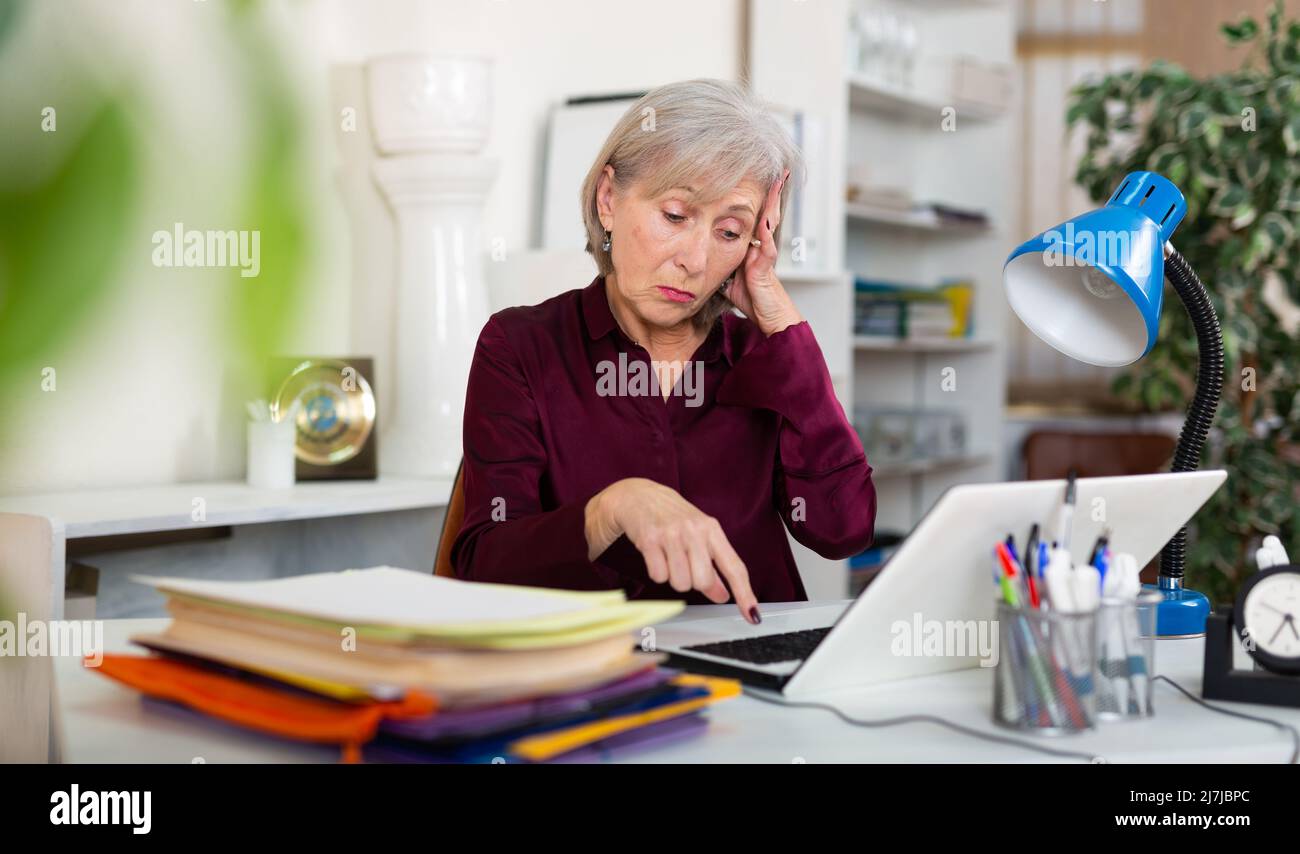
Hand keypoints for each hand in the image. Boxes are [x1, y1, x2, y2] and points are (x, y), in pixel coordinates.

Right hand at [585, 478, 760, 623]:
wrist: (640, 496)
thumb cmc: (673, 518)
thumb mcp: (699, 537)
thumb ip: (713, 568)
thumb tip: (724, 596)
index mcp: (712, 530)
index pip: (734, 567)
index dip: (744, 593)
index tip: (752, 614)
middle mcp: (694, 530)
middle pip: (702, 582)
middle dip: (693, 583)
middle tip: (685, 566)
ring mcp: (671, 534)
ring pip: (680, 583)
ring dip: (674, 578)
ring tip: (669, 558)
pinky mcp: (649, 539)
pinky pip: (658, 576)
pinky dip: (657, 573)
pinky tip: (656, 555)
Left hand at [724, 167, 802, 336]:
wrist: (767, 317)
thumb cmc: (750, 297)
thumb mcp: (729, 272)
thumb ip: (720, 258)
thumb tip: (700, 248)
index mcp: (751, 245)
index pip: (752, 215)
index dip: (752, 198)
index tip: (751, 177)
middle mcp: (761, 247)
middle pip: (765, 213)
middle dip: (768, 194)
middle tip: (773, 172)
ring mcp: (765, 256)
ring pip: (770, 224)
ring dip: (772, 205)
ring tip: (775, 185)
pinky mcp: (766, 269)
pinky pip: (767, 249)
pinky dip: (766, 235)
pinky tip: (765, 221)